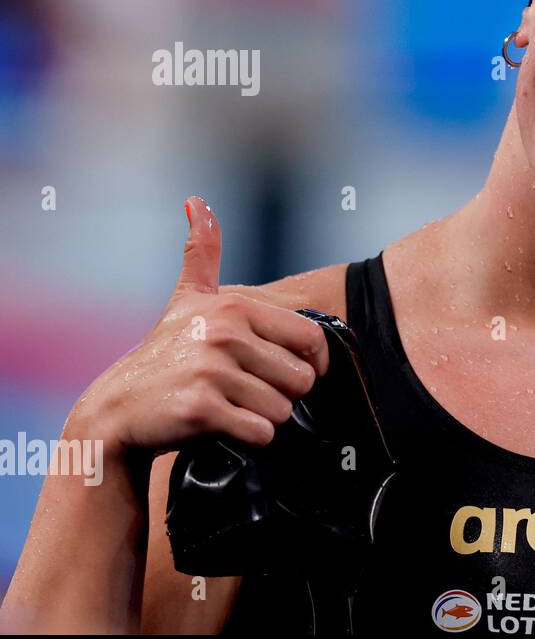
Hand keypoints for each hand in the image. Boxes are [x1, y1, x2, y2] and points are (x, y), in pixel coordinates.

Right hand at [69, 195, 328, 458]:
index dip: (311, 363)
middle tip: (248, 392)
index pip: (313, 339)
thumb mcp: (186, 299)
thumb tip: (197, 200)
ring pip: (283, 409)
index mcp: (234, 307)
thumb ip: (201, 252)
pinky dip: (250, 437)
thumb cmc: (165, 355)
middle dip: (283, 394)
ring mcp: (212, 371)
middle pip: (301, 379)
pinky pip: (261, 432)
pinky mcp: (202, 408)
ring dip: (264, 418)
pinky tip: (223, 425)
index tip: (288, 372)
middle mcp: (224, 333)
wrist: (117, 410)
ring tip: (232, 406)